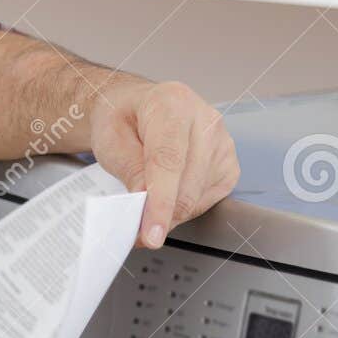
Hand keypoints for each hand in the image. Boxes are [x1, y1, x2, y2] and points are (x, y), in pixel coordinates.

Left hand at [88, 78, 239, 248]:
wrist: (135, 110)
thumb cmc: (122, 120)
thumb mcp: (109, 140)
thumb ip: (129, 168)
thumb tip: (146, 202)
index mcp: (173, 104)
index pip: (169, 161)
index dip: (160, 201)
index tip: (152, 233)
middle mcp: (205, 120)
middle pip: (188, 184)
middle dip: (159, 216)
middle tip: (134, 231)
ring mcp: (222, 142)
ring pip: (199, 197)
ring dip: (170, 214)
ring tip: (145, 211)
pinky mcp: (228, 164)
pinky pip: (209, 200)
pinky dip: (184, 209)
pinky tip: (167, 201)